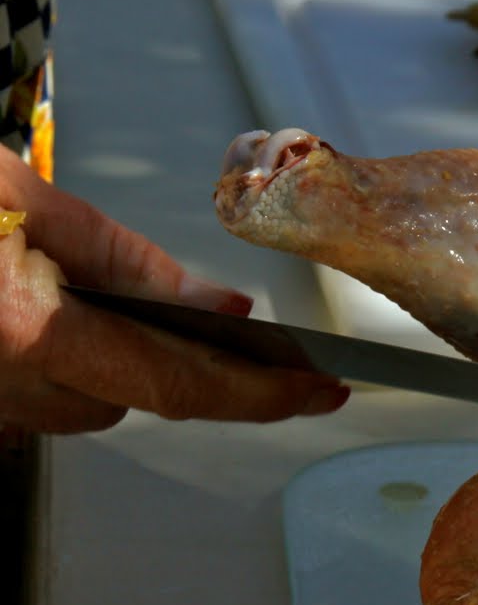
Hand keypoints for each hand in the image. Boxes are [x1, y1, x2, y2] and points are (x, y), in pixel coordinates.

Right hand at [0, 148, 348, 433]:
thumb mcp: (26, 201)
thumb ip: (128, 262)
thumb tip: (221, 310)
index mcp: (26, 330)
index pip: (178, 383)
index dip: (261, 392)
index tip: (319, 388)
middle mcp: (5, 385)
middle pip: (141, 399)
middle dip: (198, 367)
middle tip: (272, 353)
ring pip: (93, 403)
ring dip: (126, 362)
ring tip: (145, 310)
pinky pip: (49, 394)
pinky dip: (77, 362)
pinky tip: (83, 320)